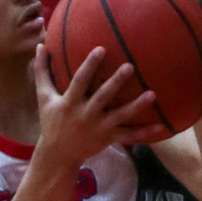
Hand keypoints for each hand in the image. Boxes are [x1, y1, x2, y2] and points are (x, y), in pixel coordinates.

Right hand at [31, 45, 167, 167]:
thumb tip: (39, 46)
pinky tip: (163, 126)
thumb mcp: (43, 97)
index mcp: (70, 102)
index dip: (90, 65)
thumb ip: (42, 71)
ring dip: (136, 106)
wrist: (58, 155)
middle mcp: (86, 115)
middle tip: (130, 66)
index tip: (100, 49)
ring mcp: (99, 128)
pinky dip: (145, 133)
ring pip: (121, 116)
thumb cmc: (51, 121)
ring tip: (152, 94)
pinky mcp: (109, 139)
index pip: (80, 80)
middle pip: (103, 96)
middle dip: (116, 82)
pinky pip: (130, 136)